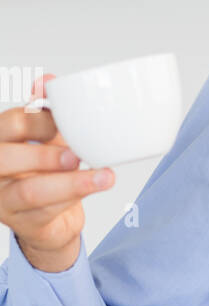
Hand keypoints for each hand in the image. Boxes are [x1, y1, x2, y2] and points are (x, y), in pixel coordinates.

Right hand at [0, 73, 114, 271]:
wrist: (48, 220)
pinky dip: (74, 199)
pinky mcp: (23, 223)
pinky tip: (94, 189)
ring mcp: (3, 199)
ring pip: (30, 191)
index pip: (10, 124)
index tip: (65, 120)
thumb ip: (45, 111)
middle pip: (5, 158)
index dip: (39, 120)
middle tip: (75, 156)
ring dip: (70, 183)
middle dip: (44, 155)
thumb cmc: (42, 171)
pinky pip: (47, 212)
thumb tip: (48, 82)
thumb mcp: (43, 138)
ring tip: (103, 176)